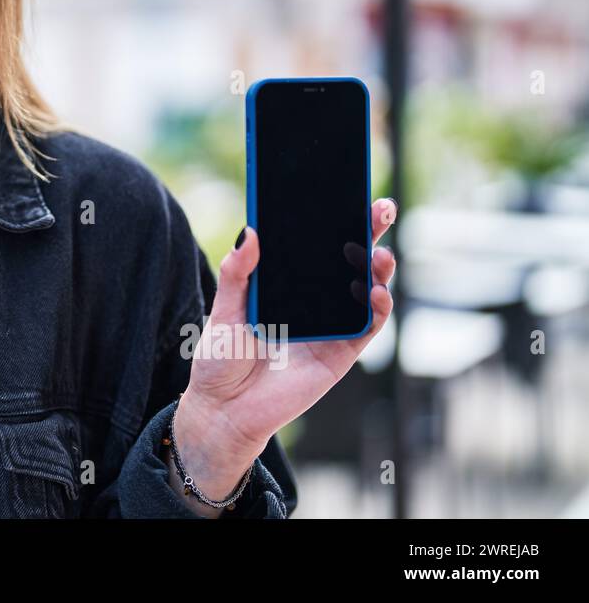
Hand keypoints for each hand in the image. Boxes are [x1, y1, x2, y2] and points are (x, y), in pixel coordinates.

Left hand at [179, 198, 398, 463]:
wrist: (224, 410)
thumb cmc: (220, 359)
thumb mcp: (224, 310)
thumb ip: (238, 274)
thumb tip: (250, 231)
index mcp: (285, 284)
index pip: (315, 245)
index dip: (333, 220)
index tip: (346, 192)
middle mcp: (312, 300)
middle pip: (348, 261)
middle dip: (369, 233)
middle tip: (381, 209)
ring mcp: (329, 325)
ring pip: (365, 289)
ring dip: (378, 269)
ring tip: (379, 255)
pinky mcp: (339, 354)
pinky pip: (366, 328)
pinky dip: (376, 309)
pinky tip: (374, 292)